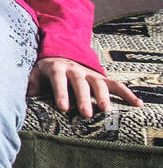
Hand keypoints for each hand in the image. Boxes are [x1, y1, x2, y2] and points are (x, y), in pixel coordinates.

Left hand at [26, 56, 142, 116]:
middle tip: (86, 114)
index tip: (63, 107)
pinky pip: (116, 85)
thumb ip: (32, 82)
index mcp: (57, 68)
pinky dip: (127, 94)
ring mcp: (90, 73)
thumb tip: (29, 95)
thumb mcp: (35, 71)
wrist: (62, 53)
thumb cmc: (46, 69)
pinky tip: (138, 104)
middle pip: (80, 84)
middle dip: (84, 98)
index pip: (58, 80)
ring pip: (98, 84)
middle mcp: (75, 70)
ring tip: (106, 110)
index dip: (61, 93)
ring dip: (103, 96)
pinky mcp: (101, 78)